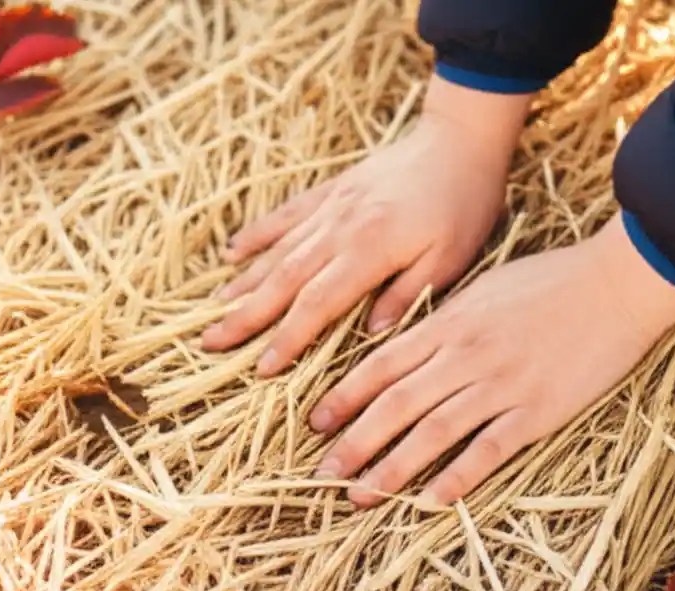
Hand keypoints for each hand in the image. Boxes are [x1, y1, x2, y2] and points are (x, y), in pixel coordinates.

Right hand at [202, 77, 532, 375]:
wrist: (459, 139)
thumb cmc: (463, 204)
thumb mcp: (451, 258)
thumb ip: (407, 294)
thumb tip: (372, 333)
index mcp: (368, 250)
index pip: (316, 304)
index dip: (287, 338)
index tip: (262, 367)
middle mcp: (338, 228)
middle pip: (282, 280)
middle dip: (245, 316)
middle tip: (211, 344)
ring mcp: (330, 207)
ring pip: (276, 251)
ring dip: (243, 283)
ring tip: (214, 310)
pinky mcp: (331, 190)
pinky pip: (285, 215)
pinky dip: (256, 235)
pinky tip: (232, 254)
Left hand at [309, 213, 674, 508]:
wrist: (618, 284)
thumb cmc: (553, 281)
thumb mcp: (485, 288)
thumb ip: (445, 319)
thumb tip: (407, 341)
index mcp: (450, 322)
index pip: (382, 364)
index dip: (344, 396)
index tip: (316, 423)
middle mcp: (465, 355)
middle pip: (395, 404)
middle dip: (353, 441)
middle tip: (323, 474)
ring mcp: (500, 384)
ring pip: (431, 432)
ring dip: (390, 468)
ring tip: (360, 495)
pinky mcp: (536, 411)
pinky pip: (487, 450)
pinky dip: (457, 477)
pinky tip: (430, 502)